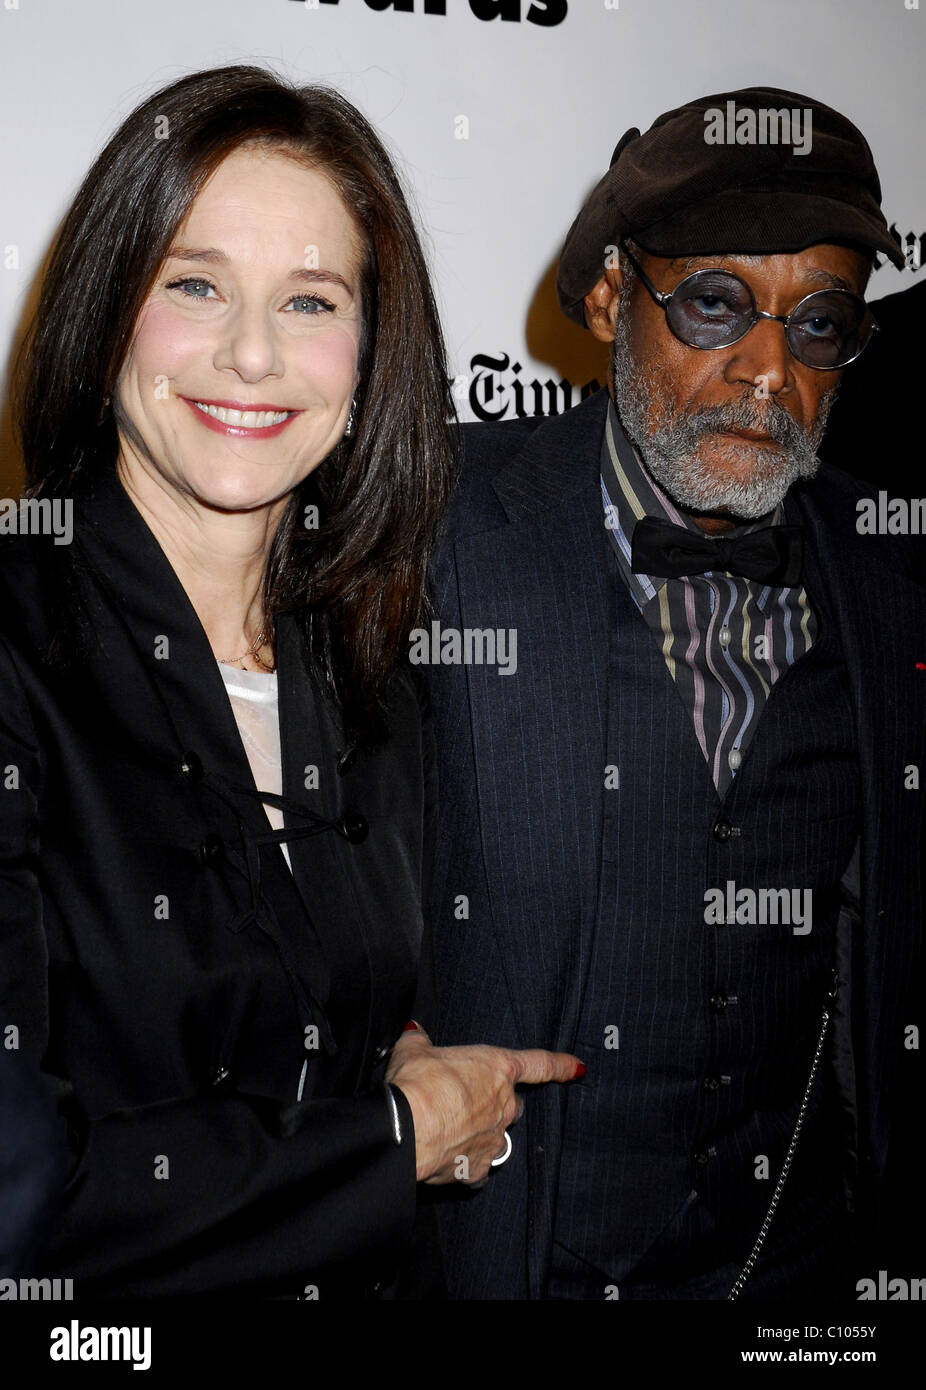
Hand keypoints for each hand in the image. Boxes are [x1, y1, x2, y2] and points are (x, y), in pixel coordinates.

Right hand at [386, 1030, 583, 1183]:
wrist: (404, 1131)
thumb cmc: (415, 1084)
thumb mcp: (413, 1051)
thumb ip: (418, 1040)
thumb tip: (414, 1033)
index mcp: (497, 1068)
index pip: (539, 1064)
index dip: (561, 1066)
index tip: (577, 1068)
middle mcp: (504, 1105)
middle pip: (514, 1104)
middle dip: (496, 1103)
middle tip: (466, 1101)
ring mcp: (494, 1139)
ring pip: (499, 1136)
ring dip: (484, 1133)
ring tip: (453, 1130)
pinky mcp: (478, 1167)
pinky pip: (481, 1166)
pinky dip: (469, 1162)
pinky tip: (450, 1157)